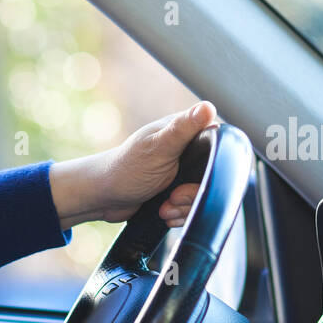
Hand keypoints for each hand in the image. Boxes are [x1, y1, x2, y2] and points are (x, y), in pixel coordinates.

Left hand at [49, 101, 217, 230]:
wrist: (103, 197)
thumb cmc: (125, 169)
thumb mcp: (157, 148)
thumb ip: (183, 129)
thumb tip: (208, 107)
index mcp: (185, 132)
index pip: (220, 146)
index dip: (214, 168)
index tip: (195, 178)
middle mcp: (187, 151)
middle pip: (213, 177)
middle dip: (194, 195)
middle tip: (173, 197)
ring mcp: (183, 173)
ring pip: (203, 196)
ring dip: (184, 208)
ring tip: (165, 206)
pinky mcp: (177, 192)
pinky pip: (192, 208)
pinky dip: (180, 215)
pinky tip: (164, 212)